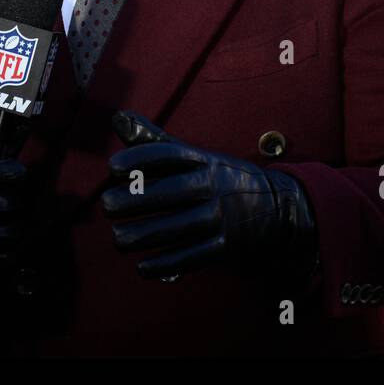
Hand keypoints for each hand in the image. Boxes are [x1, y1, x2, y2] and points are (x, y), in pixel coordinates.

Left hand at [100, 111, 317, 282]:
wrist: (276, 208)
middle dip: (133, 201)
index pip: (169, 155)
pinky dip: (164, 264)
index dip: (139, 158)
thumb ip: (154, 141)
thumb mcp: (194, 156)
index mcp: (204, 160)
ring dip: (141, 236)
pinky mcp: (225, 247)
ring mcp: (221, 217)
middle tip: (107, 206)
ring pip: (175, 229)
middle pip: (169, 193)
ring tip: (118, 239)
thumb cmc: (219, 178)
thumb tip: (117, 118)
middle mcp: (213, 186)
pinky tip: (142, 266)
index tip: (113, 167)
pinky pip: (190, 257)